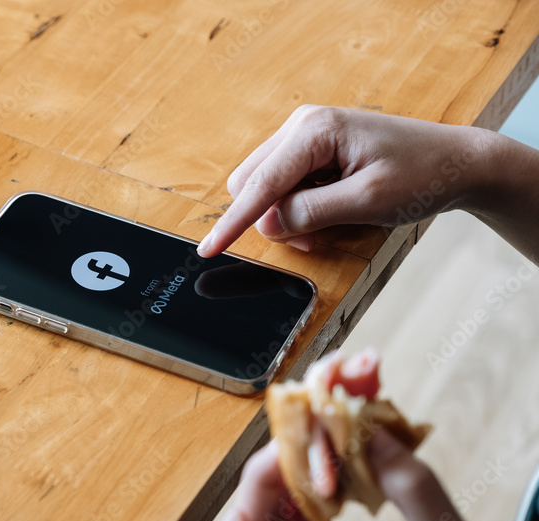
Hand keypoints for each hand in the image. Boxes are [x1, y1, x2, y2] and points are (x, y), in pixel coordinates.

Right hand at [196, 105, 501, 255]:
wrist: (457, 161)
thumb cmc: (422, 175)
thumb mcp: (368, 202)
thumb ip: (311, 213)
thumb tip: (266, 224)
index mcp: (315, 131)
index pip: (260, 184)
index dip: (233, 222)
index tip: (209, 249)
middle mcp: (302, 126)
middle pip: (251, 182)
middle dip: (270, 219)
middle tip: (311, 240)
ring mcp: (306, 134)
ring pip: (264, 185)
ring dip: (284, 216)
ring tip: (325, 229)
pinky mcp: (313, 148)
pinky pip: (283, 184)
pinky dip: (296, 208)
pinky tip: (327, 213)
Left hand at [202, 431, 505, 520]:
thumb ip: (411, 488)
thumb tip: (371, 431)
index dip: (255, 494)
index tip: (281, 449)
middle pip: (263, 519)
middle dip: (279, 465)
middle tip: (304, 423)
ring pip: (284, 508)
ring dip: (298, 463)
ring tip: (320, 425)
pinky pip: (312, 507)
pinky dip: (321, 473)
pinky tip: (337, 447)